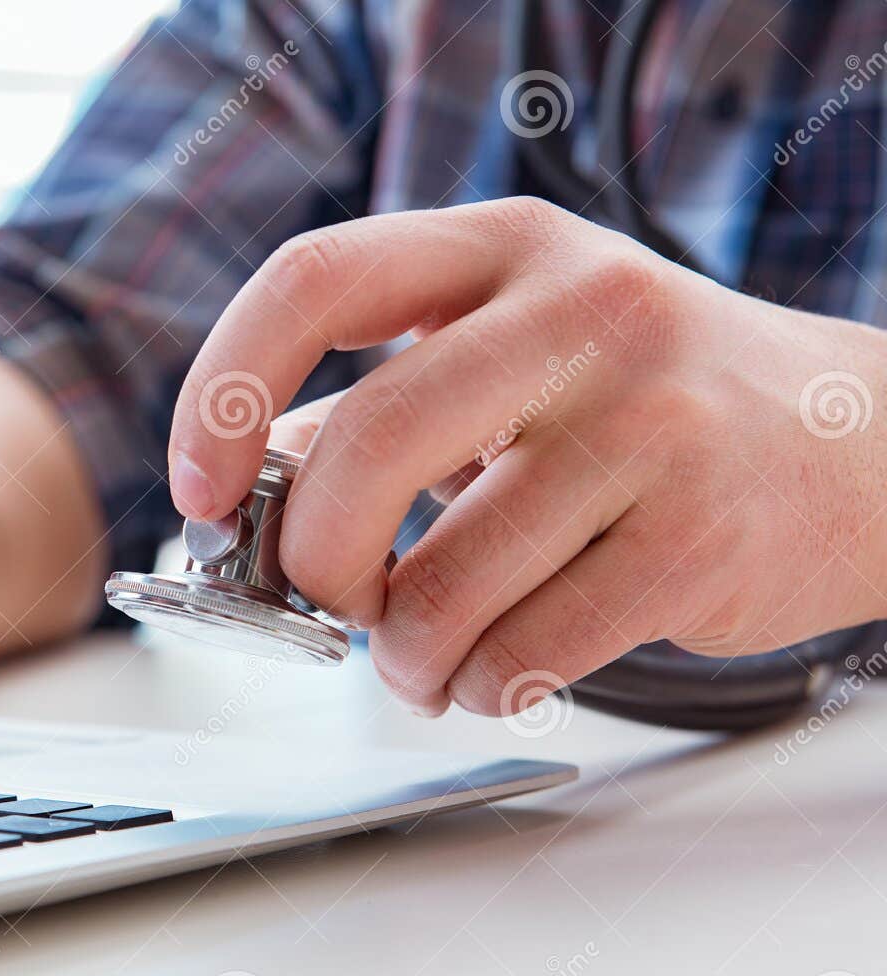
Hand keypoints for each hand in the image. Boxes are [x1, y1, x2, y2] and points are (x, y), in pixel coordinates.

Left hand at [169, 197, 886, 716]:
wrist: (858, 446)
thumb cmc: (646, 405)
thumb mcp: (509, 357)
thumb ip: (374, 411)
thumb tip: (242, 500)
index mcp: (502, 248)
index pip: (313, 281)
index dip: (222, 393)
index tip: (197, 490)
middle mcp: (580, 312)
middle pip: (365, 448)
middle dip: (316, 560)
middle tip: (329, 598)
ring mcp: (651, 422)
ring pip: (442, 580)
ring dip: (403, 653)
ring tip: (426, 653)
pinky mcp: (698, 538)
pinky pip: (524, 651)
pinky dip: (481, 685)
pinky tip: (499, 668)